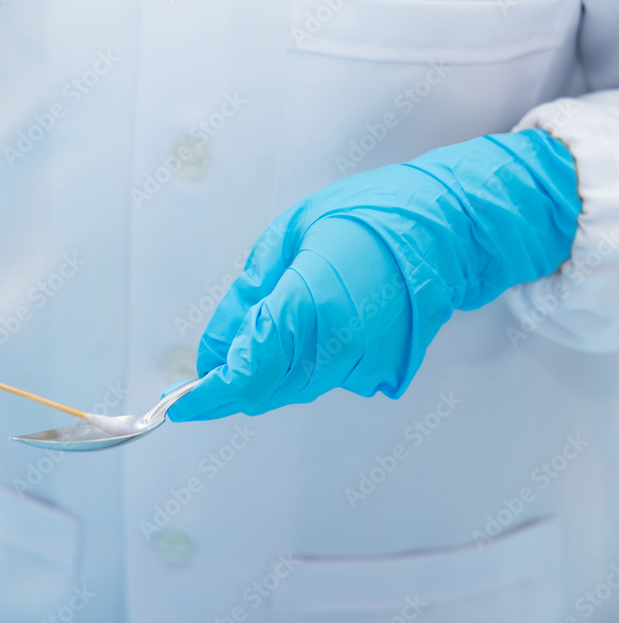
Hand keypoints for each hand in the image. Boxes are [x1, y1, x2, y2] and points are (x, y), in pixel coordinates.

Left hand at [169, 129, 579, 421]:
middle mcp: (338, 345)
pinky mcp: (379, 373)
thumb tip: (214, 350)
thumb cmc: (366, 217)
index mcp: (309, 303)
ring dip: (264, 376)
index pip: (247, 371)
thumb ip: (247, 299)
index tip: (180, 405)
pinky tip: (300, 334)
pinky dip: (298, 368)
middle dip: (228, 387)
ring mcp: (363, 364)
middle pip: (264, 391)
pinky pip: (321, 381)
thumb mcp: (287, 237)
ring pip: (291, 389)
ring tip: (252, 342)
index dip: (208, 395)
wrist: (441, 228)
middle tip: (201, 379)